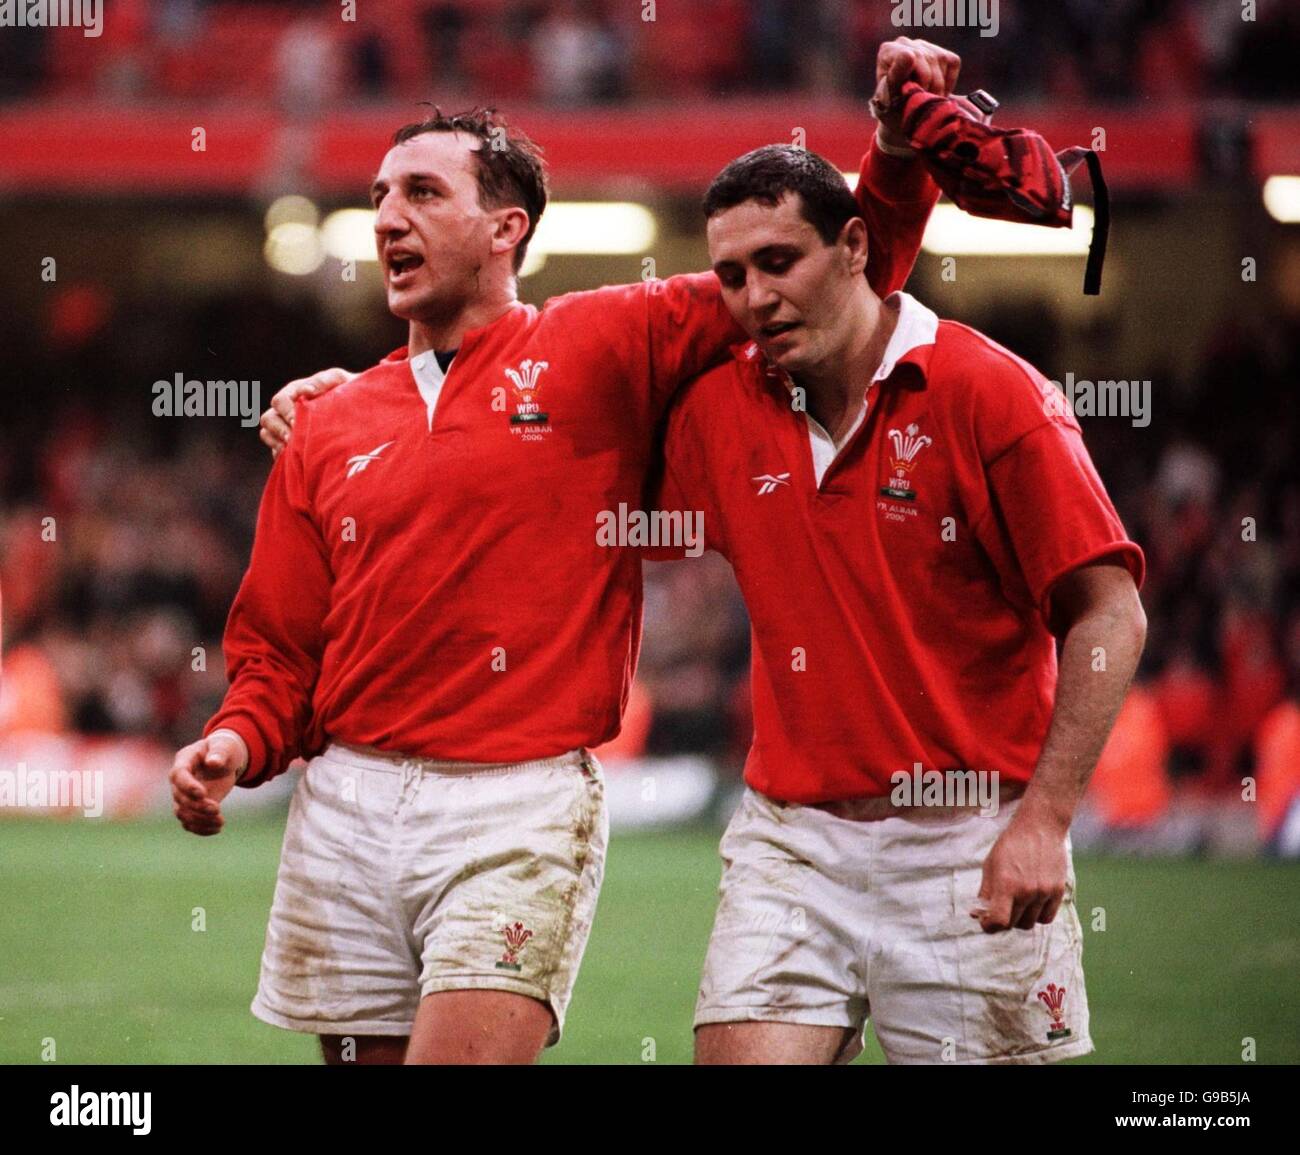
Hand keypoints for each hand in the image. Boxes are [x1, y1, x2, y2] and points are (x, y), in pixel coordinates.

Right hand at [170, 732, 246, 835]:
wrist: (225, 759)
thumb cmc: (223, 748)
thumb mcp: (225, 746)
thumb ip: (219, 753)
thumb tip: (213, 762)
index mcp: (184, 761)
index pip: (178, 775)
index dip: (188, 786)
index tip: (202, 794)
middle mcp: (179, 781)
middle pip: (180, 798)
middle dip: (197, 806)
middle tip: (217, 809)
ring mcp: (183, 795)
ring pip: (182, 813)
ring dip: (199, 820)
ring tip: (220, 822)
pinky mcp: (192, 808)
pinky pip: (190, 822)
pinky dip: (201, 829)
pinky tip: (217, 828)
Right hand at [259, 367, 354, 458]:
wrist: (365, 414)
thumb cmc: (350, 393)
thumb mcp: (340, 381)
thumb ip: (323, 381)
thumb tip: (304, 391)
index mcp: (295, 393)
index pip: (279, 401)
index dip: (286, 412)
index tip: (297, 423)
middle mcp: (286, 410)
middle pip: (268, 419)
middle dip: (280, 429)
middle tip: (295, 439)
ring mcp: (286, 428)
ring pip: (267, 434)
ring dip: (277, 442)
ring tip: (296, 449)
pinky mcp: (290, 446)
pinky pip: (277, 453)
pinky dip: (283, 456)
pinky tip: (299, 459)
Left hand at [873, 37, 961, 150]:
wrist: (901, 117)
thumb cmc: (891, 109)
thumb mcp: (888, 100)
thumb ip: (896, 77)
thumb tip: (909, 55)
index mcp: (887, 52)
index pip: (910, 56)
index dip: (918, 80)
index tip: (914, 95)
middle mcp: (904, 43)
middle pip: (928, 59)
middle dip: (930, 85)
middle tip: (925, 103)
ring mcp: (923, 45)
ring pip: (941, 60)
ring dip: (939, 86)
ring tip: (928, 99)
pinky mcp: (940, 52)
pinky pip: (953, 62)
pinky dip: (949, 82)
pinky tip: (936, 93)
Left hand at [971, 807, 1068, 932]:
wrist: (1040, 827)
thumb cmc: (1010, 845)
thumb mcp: (990, 866)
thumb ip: (985, 892)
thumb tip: (977, 915)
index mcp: (1007, 884)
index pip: (999, 921)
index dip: (989, 926)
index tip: (985, 922)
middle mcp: (1027, 891)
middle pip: (1014, 924)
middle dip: (1003, 921)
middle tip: (1000, 910)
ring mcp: (1044, 892)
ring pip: (1030, 923)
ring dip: (1020, 919)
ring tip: (1016, 904)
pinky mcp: (1058, 891)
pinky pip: (1047, 917)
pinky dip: (1037, 915)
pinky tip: (1031, 904)